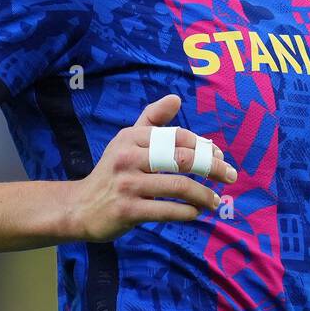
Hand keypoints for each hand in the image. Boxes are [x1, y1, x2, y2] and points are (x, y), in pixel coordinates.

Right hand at [66, 94, 236, 241]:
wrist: (79, 207)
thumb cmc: (112, 171)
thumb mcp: (127, 141)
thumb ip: (152, 120)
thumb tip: (176, 98)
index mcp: (131, 137)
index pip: (177, 137)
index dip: (203, 146)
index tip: (220, 156)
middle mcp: (128, 157)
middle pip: (182, 159)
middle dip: (212, 168)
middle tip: (230, 176)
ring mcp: (127, 185)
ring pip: (179, 187)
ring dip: (204, 195)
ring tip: (215, 200)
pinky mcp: (127, 210)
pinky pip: (167, 211)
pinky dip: (187, 212)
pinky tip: (195, 212)